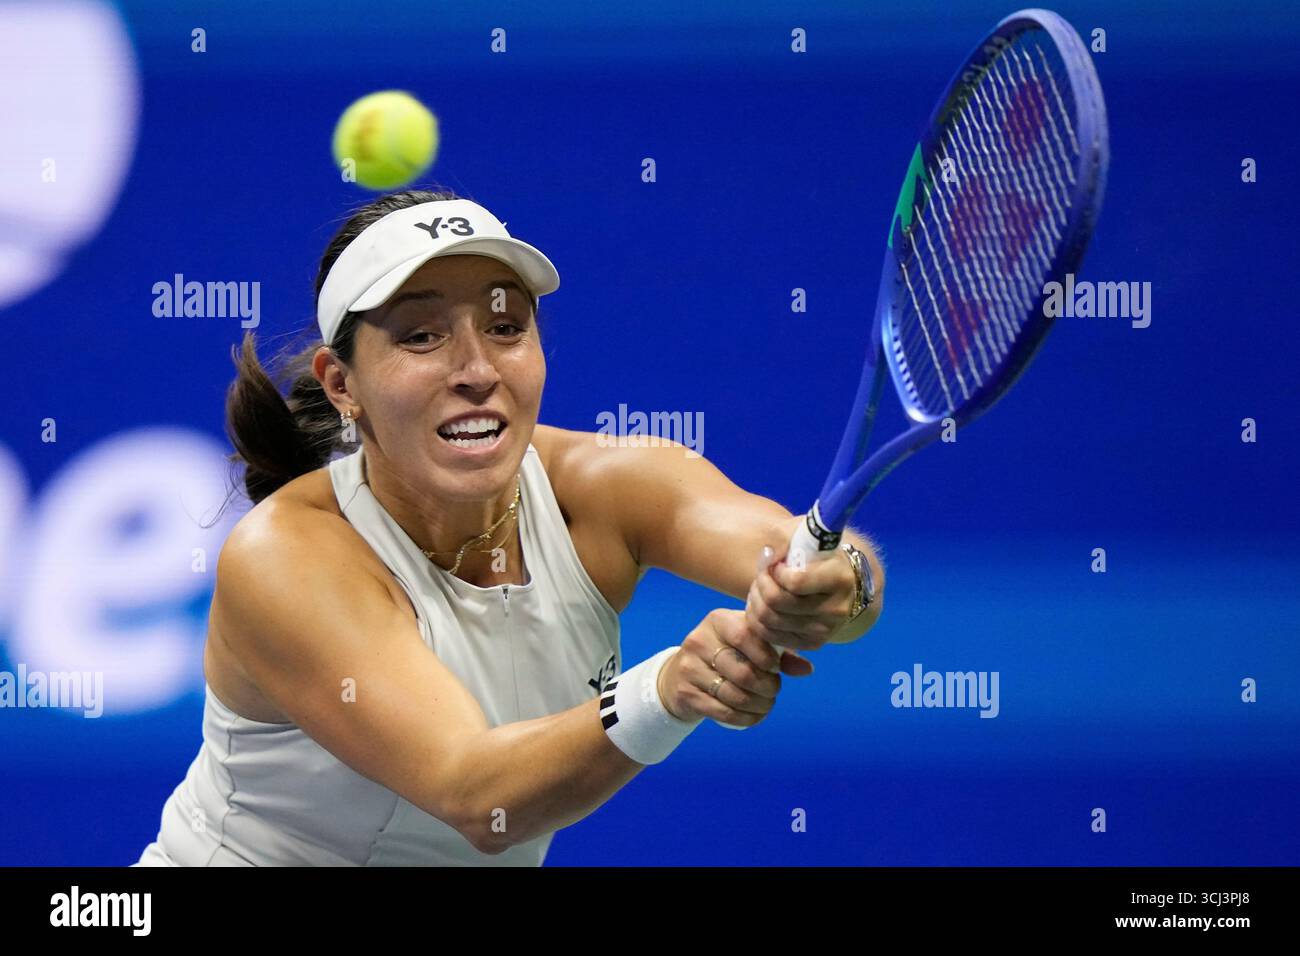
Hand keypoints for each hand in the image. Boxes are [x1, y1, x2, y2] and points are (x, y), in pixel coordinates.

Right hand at [656, 608, 812, 728]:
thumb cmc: (724, 655)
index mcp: (718, 621)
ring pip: (734, 695)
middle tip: (774, 691)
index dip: (767, 656)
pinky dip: (745, 719)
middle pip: (743, 671)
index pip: (746, 636)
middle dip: (767, 687)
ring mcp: (689, 668)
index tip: (776, 668)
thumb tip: (807, 669)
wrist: (679, 675)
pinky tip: (754, 716)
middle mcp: (699, 640)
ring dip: (758, 706)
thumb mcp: (747, 644)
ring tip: (766, 704)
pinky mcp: (686, 693)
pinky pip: (723, 712)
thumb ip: (779, 653)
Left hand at [745, 516, 858, 656]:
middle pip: (777, 602)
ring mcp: (825, 630)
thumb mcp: (805, 533)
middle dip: (761, 584)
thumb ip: (784, 538)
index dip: (776, 571)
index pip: (796, 582)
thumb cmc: (818, 553)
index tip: (777, 562)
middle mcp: (836, 608)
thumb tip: (768, 555)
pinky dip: (757, 619)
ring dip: (755, 600)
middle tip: (763, 573)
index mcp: (839, 578)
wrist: (841, 580)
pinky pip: (769, 635)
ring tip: (760, 586)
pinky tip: (762, 603)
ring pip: (769, 620)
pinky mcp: (813, 643)